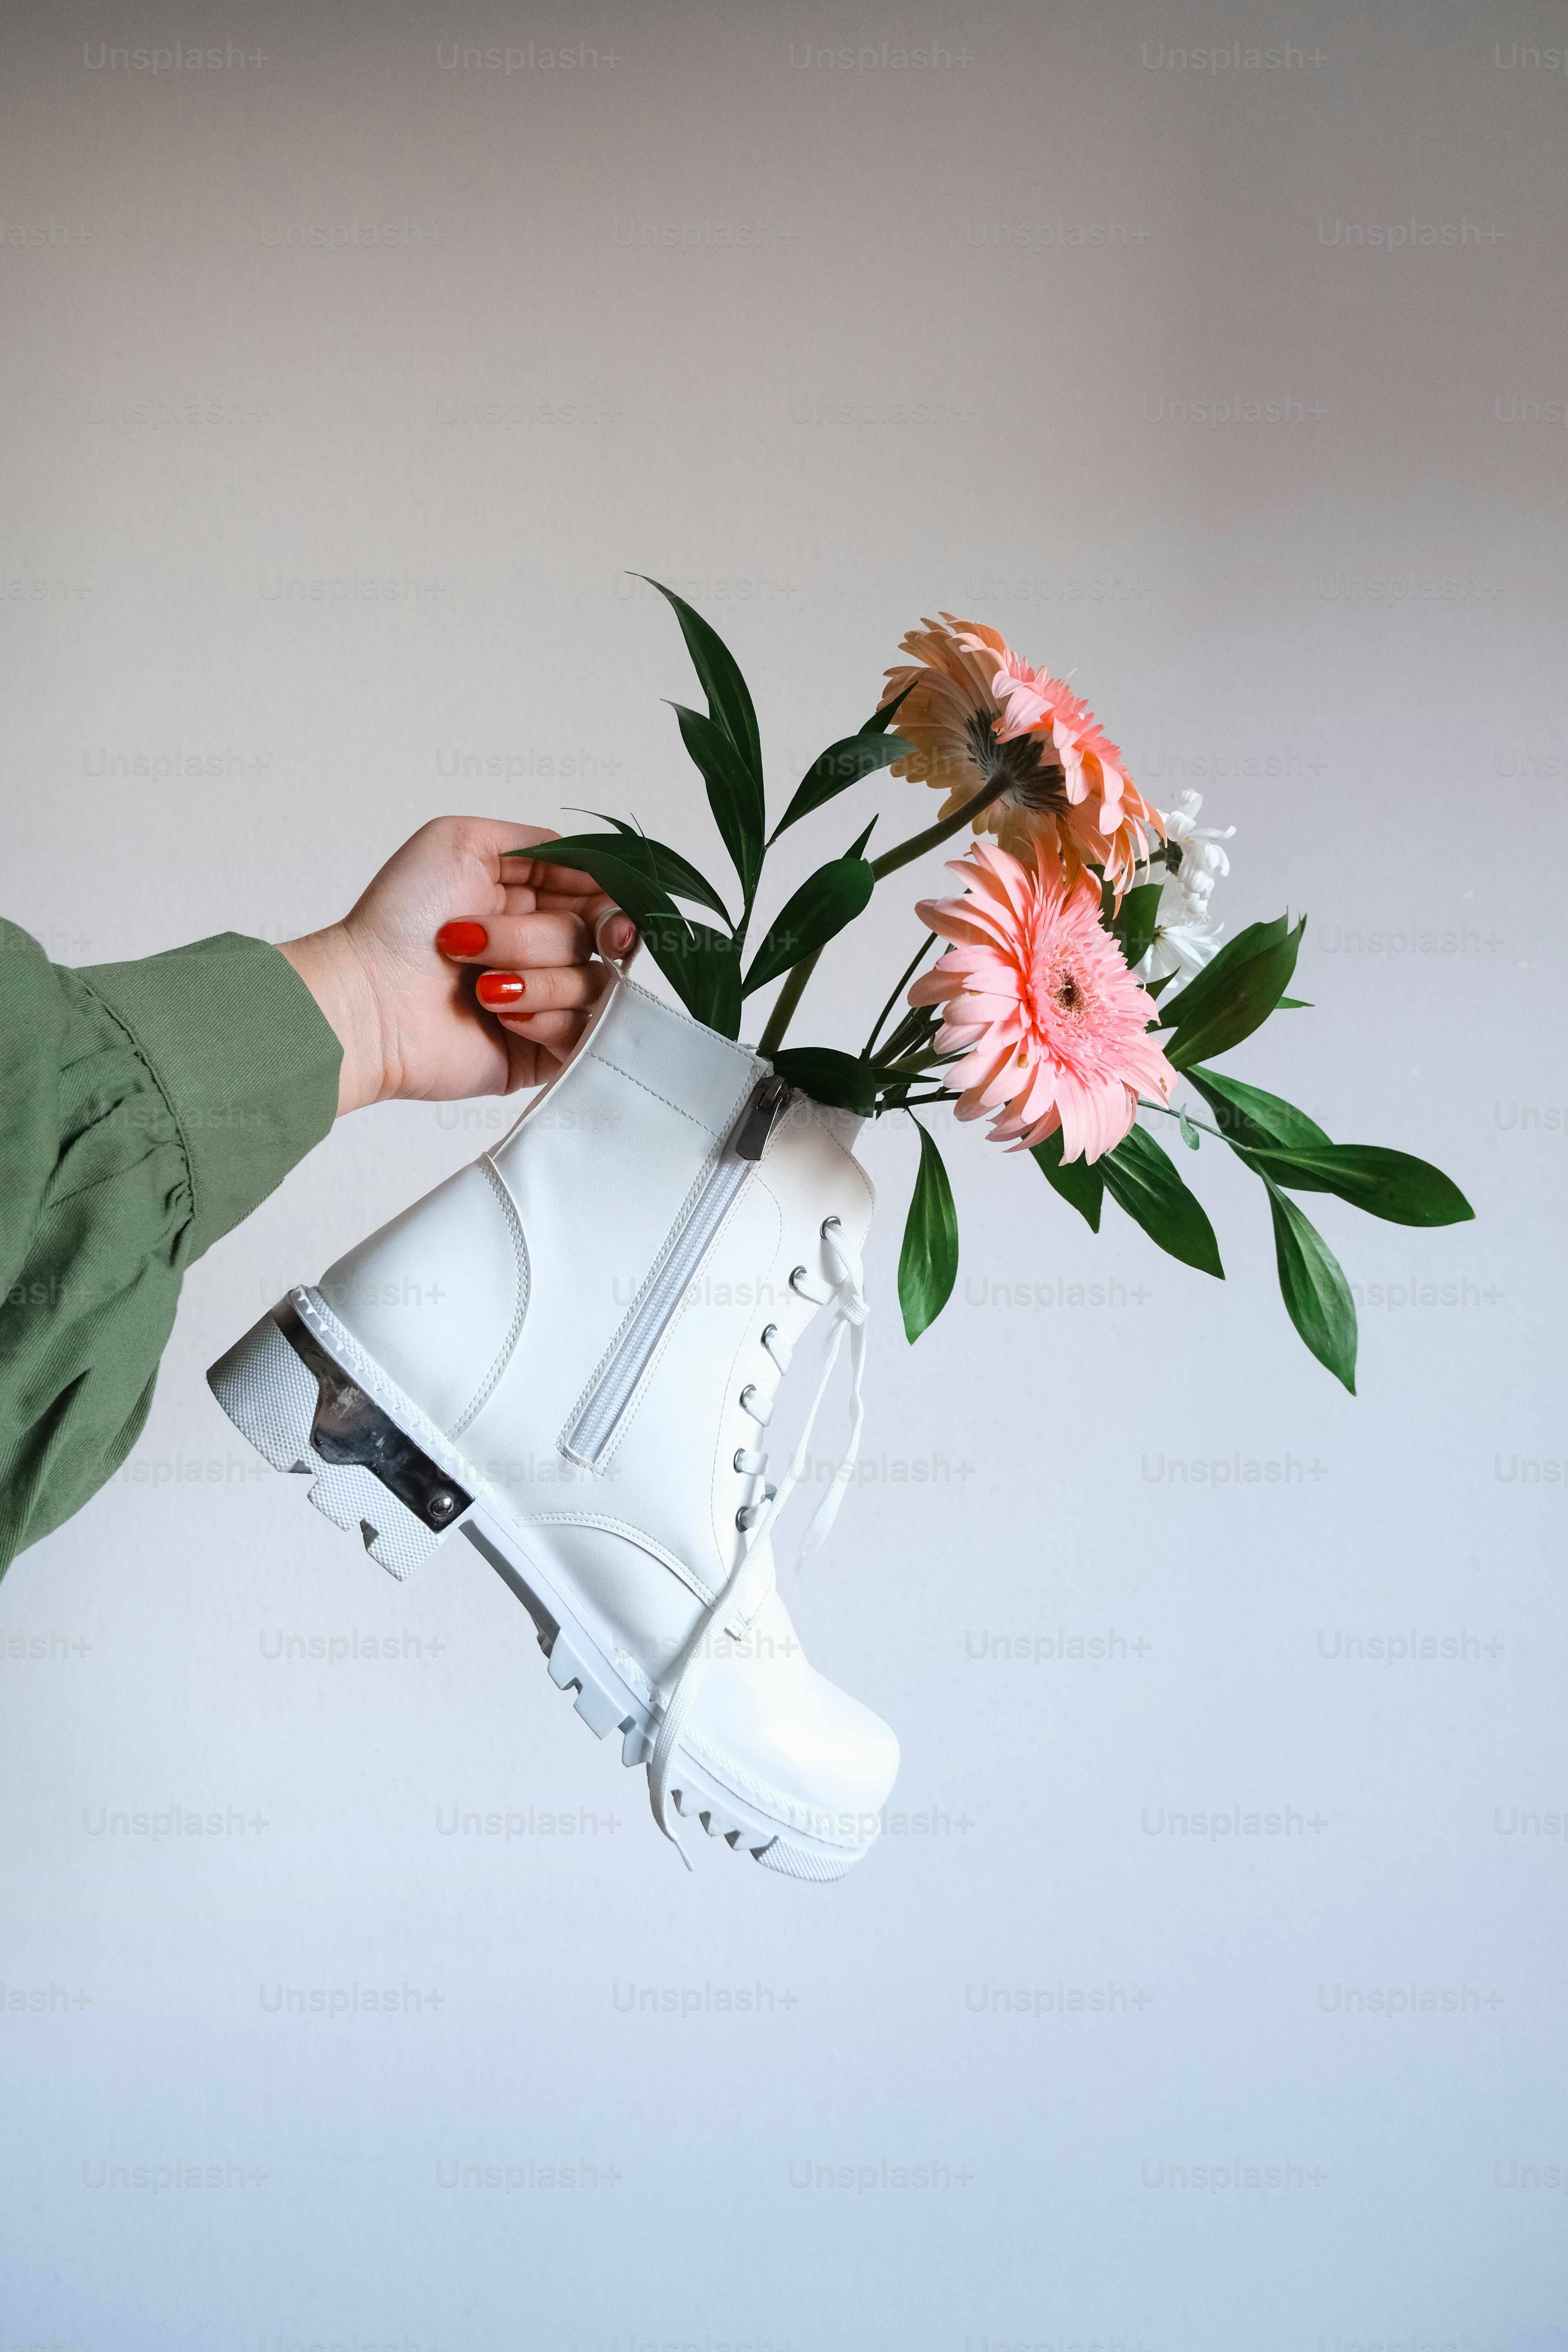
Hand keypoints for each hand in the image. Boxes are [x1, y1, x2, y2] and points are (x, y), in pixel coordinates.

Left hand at [278, 817, 634, 1114]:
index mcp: (526, 900)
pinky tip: (503, 1018)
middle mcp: (539, 949)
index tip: (603, 909)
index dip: (610, 900)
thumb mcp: (458, 841)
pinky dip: (547, 1020)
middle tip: (482, 944)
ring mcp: (543, 1001)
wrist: (368, 1001)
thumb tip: (594, 864)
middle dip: (540, 939)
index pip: (600, 894)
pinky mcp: (541, 1052)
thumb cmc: (398, 920)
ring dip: (538, 980)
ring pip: (595, 985)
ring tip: (481, 988)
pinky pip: (585, 1035)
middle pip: (598, 936)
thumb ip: (534, 841)